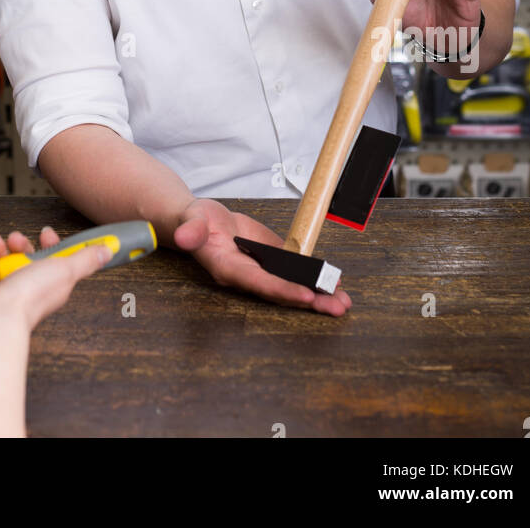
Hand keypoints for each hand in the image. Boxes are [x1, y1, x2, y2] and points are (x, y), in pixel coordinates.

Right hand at [0, 227, 109, 344]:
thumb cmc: (29, 299)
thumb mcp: (66, 271)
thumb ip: (86, 260)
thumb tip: (107, 251)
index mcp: (51, 283)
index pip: (54, 260)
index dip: (50, 244)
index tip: (46, 234)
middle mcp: (28, 287)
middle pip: (25, 257)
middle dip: (20, 243)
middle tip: (15, 240)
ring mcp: (5, 291)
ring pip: (2, 260)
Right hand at [173, 198, 350, 317]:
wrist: (202, 221)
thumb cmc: (195, 223)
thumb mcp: (191, 221)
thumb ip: (191, 231)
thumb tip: (185, 237)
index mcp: (229, 270)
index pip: (259, 283)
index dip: (282, 290)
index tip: (306, 295)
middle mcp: (249, 276)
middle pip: (282, 292)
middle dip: (310, 301)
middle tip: (337, 307)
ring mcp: (262, 270)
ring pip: (292, 285)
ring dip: (318, 294)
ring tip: (344, 301)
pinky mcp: (271, 260)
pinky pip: (294, 271)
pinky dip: (314, 277)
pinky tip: (335, 282)